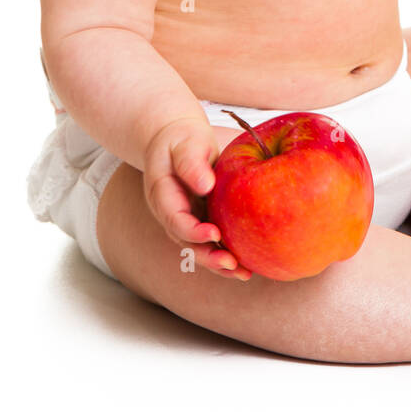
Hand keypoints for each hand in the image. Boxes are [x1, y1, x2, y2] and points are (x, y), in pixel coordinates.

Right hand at [143, 118, 251, 279]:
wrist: (178, 140)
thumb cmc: (183, 138)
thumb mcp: (187, 142)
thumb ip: (192, 162)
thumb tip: (205, 185)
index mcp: (162, 194)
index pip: (174, 219)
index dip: (192, 231)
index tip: (214, 233)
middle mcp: (171, 212)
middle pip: (185, 242)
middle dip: (207, 256)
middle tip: (231, 263)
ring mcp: (186, 219)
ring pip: (198, 248)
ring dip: (218, 263)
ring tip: (243, 273)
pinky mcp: (201, 220)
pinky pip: (211, 242)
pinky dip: (226, 254)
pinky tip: (248, 266)